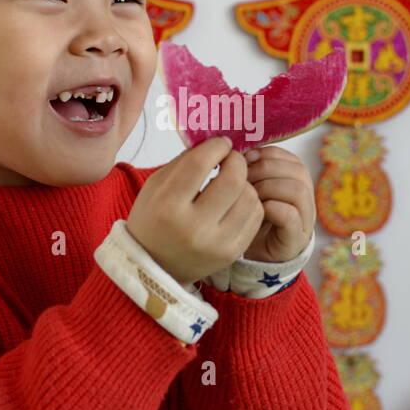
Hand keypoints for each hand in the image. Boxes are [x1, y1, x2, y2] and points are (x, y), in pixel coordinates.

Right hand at [126, 136, 264, 285]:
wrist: (155, 266)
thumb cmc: (154, 219)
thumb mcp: (156, 186)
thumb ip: (185, 161)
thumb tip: (216, 142)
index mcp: (168, 205)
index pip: (200, 163)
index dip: (216, 146)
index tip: (220, 144)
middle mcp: (193, 227)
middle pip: (233, 179)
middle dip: (236, 162)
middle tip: (231, 160)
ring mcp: (216, 243)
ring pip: (250, 197)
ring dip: (245, 183)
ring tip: (231, 184)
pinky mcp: (232, 252)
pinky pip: (255, 216)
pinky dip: (250, 203)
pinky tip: (236, 202)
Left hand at [241, 146, 315, 262]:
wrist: (254, 259)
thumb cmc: (250, 220)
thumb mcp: (250, 191)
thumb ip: (250, 172)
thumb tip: (239, 154)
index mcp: (297, 184)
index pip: (292, 159)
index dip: (268, 155)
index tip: (245, 159)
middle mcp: (307, 200)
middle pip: (298, 171)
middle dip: (267, 170)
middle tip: (244, 179)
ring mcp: (305, 221)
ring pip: (298, 190)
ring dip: (269, 187)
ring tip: (250, 196)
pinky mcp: (296, 239)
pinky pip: (291, 216)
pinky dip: (273, 208)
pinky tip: (257, 210)